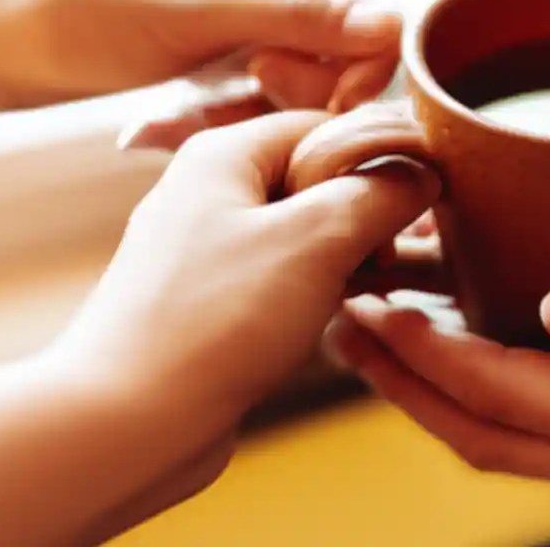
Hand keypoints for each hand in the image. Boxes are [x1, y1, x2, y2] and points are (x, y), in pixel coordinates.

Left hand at [12, 0, 400, 132]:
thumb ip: (296, 17)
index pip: (375, 9)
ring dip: (261, 116)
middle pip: (349, 54)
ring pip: (308, 87)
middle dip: (309, 95)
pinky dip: (227, 123)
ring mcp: (255, 20)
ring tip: (185, 117)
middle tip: (244, 100)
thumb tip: (393, 24)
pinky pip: (263, 103)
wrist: (2, 38)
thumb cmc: (86, 11)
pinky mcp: (231, 59)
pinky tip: (165, 125)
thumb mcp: (197, 15)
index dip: (363, 68)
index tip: (322, 110)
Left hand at [49, 110, 437, 529]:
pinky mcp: (206, 305)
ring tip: (366, 292)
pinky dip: (313, 295)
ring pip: (300, 236)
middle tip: (395, 256)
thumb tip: (419, 173)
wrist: (126, 423)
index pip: (322, 125)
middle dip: (364, 214)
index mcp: (222, 155)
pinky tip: (330, 324)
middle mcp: (206, 193)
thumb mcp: (314, 241)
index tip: (424, 194)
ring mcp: (203, 252)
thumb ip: (377, 195)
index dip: (379, 155)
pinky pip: (278, 280)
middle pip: (312, 180)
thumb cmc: (211, 322)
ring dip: (343, 260)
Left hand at [329, 256, 549, 501]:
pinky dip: (482, 395)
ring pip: (503, 440)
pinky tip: (459, 348)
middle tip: (339, 324)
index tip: (369, 308)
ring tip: (371, 337)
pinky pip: (538, 429)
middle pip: (484, 434)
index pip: (509, 399)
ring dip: (432, 394)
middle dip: (404, 387)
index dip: (430, 360)